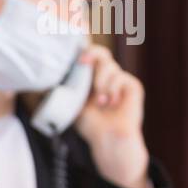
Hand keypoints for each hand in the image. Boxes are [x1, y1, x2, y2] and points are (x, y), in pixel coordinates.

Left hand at [73, 45, 151, 187]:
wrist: (107, 137)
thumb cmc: (90, 123)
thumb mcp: (75, 100)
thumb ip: (70, 84)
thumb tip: (55, 71)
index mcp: (92, 78)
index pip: (91, 56)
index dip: (85, 50)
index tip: (77, 55)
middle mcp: (107, 77)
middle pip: (102, 54)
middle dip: (92, 56)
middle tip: (82, 62)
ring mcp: (120, 80)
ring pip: (109, 66)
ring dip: (100, 83)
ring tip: (100, 102)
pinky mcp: (132, 86)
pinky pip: (120, 77)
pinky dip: (112, 90)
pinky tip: (111, 103)